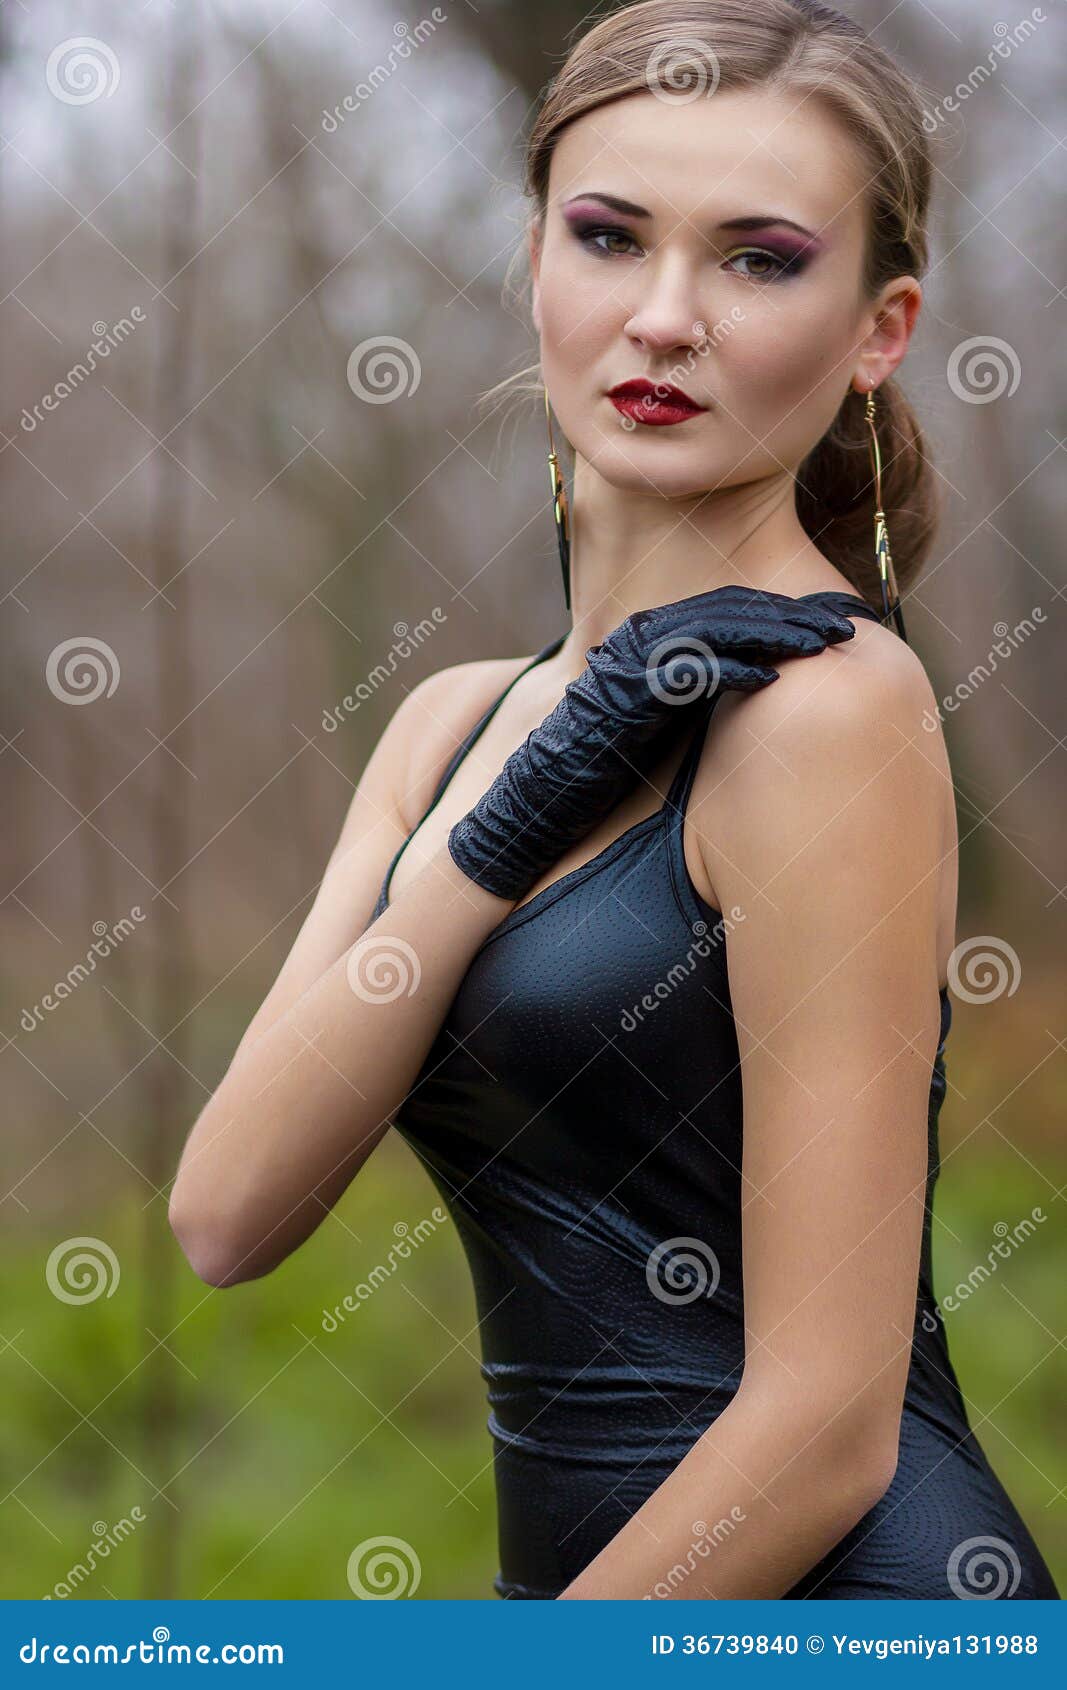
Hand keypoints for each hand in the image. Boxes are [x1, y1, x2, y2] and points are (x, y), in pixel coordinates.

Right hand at [447, 586, 858, 900]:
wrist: (540, 805)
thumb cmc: (604, 773)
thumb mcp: (665, 721)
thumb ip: (704, 693)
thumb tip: (772, 685)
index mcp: (651, 637)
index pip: (728, 609)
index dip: (782, 613)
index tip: (832, 627)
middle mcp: (639, 637)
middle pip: (731, 608)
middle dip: (792, 617)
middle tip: (847, 628)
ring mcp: (630, 660)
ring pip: (718, 629)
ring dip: (776, 634)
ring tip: (824, 647)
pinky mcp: (626, 691)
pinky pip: (690, 669)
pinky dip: (734, 668)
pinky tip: (773, 679)